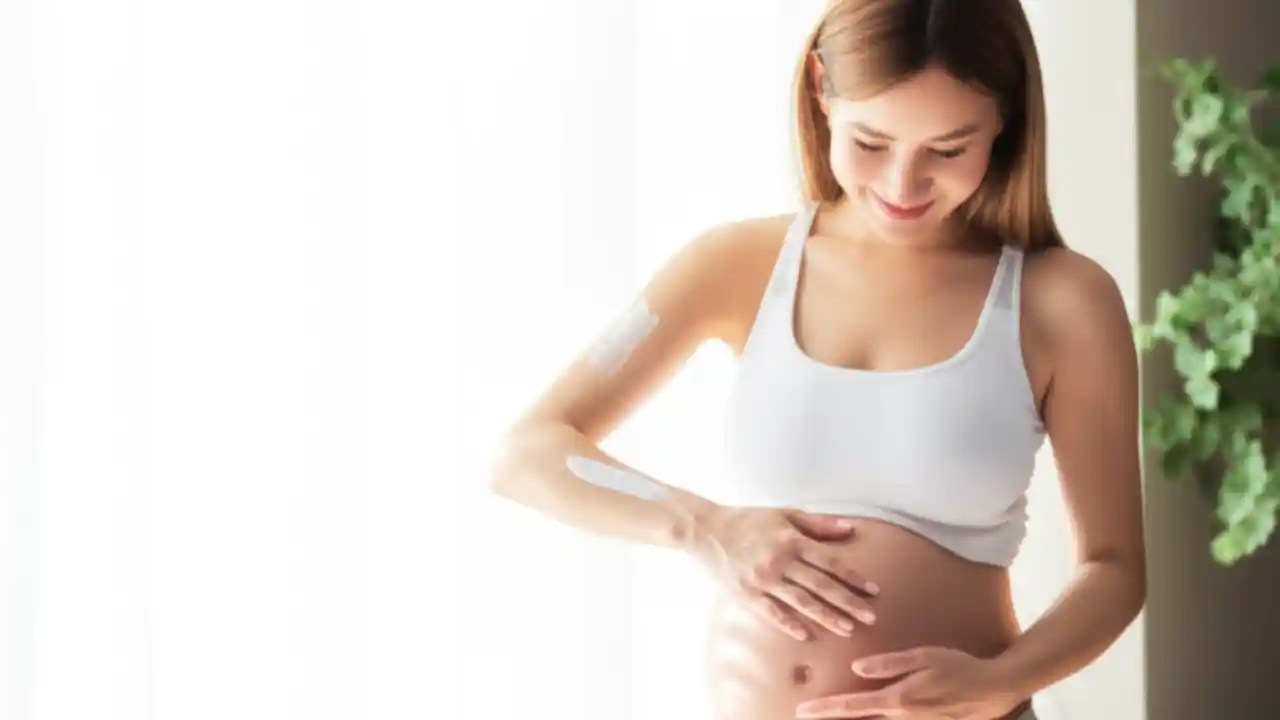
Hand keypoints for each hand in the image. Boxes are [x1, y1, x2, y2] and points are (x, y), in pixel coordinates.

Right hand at [689, 504, 879, 640]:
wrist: (706, 531)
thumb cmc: (747, 519)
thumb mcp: (784, 514)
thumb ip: (818, 524)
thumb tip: (850, 530)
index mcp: (791, 540)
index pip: (830, 561)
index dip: (853, 577)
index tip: (874, 590)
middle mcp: (780, 560)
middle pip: (821, 585)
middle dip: (848, 602)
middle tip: (871, 617)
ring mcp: (763, 579)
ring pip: (801, 601)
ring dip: (827, 616)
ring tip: (848, 629)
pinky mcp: (747, 594)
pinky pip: (771, 612)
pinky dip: (789, 623)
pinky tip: (806, 635)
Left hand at [794, 646, 1022, 718]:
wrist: (994, 690)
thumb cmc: (959, 667)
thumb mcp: (924, 656)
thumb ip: (890, 663)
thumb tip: (856, 667)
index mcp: (899, 700)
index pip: (853, 707)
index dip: (826, 709)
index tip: (802, 711)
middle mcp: (903, 719)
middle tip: (804, 716)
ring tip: (829, 717)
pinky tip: (865, 717)